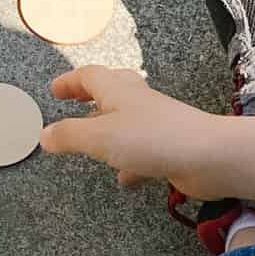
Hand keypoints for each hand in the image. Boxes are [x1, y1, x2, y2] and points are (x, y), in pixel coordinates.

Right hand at [41, 66, 236, 196]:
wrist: (209, 157)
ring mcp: (156, 125)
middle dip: (90, 97)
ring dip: (108, 131)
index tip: (54, 91)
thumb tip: (44, 135)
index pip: (89, 77)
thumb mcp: (100, 138)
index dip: (70, 82)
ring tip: (93, 147)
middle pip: (111, 91)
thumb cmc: (153, 139)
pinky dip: (129, 162)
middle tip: (74, 104)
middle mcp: (138, 104)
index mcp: (118, 92)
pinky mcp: (170, 147)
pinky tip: (125, 178)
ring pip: (126, 123)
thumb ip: (69, 136)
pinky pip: (143, 151)